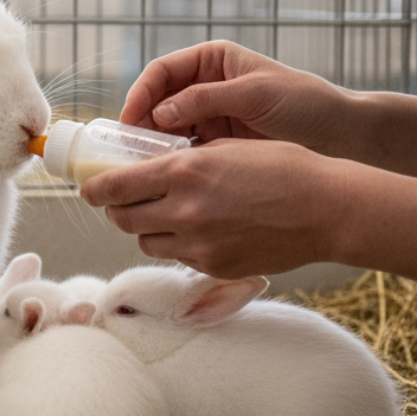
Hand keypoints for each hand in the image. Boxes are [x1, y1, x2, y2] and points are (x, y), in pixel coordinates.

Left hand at [79, 139, 348, 278]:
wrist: (328, 209)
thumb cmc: (283, 168)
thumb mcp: (225, 148)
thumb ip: (182, 160)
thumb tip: (148, 167)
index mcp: (182, 173)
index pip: (114, 186)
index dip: (93, 189)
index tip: (88, 187)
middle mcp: (184, 211)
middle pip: (122, 219)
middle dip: (116, 209)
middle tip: (121, 200)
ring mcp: (199, 244)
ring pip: (146, 241)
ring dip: (146, 229)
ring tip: (163, 214)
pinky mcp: (215, 267)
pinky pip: (179, 257)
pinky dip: (178, 244)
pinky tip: (197, 230)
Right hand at [121, 40, 348, 154]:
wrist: (343, 137)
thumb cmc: (307, 104)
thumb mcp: (256, 94)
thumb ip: (206, 99)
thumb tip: (161, 112)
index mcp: (212, 61)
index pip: (162, 72)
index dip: (141, 93)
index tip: (130, 119)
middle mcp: (204, 86)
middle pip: (157, 101)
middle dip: (142, 123)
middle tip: (130, 148)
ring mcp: (208, 117)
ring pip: (165, 128)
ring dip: (153, 145)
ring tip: (144, 165)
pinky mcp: (216, 145)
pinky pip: (183, 151)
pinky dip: (171, 161)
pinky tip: (167, 175)